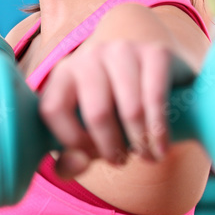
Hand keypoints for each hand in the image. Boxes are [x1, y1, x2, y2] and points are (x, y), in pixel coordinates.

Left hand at [40, 40, 172, 176]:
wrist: (153, 74)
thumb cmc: (113, 111)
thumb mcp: (87, 134)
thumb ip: (70, 160)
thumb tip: (78, 164)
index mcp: (63, 73)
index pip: (52, 108)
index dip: (71, 141)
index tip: (91, 156)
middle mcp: (89, 56)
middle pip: (96, 112)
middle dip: (111, 147)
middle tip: (122, 161)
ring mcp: (122, 50)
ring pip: (130, 109)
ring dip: (140, 142)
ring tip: (147, 157)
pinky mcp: (156, 52)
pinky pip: (156, 97)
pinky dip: (160, 131)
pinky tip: (161, 147)